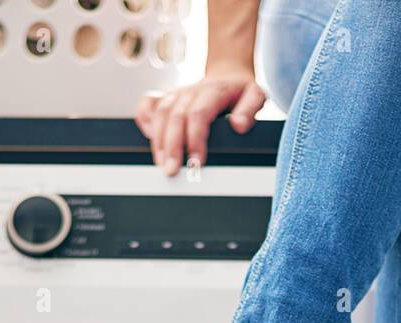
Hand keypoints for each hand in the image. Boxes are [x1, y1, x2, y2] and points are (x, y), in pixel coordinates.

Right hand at [135, 66, 265, 175]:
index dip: (194, 139)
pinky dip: (144, 120)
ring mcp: (177, 93)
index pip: (198, 114)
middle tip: (172, 170)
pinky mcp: (167, 96)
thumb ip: (250, 109)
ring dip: (158, 141)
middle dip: (172, 146)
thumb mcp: (255, 95)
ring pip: (160, 113)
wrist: (228, 73)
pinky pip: (147, 104)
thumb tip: (239, 126)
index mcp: (213, 91)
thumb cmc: (240, 90)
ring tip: (162, 163)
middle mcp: (191, 91)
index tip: (196, 162)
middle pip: (175, 116)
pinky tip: (150, 138)